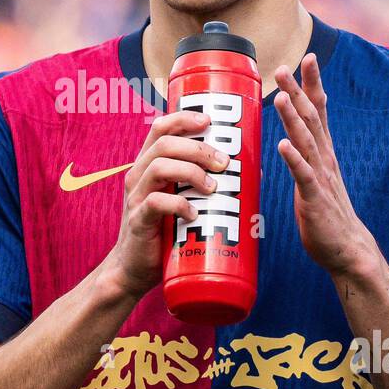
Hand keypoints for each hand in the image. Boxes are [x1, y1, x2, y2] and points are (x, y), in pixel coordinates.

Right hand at [101, 109, 230, 300]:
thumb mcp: (183, 200)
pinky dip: (179, 204)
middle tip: (223, 162)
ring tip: (213, 187)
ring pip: (159, 167)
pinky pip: (156, 203)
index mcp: (148, 165)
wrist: (133, 270)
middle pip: (164, 144)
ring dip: (191, 172)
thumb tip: (254, 171)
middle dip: (198, 148)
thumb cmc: (165, 232)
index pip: (160, 128)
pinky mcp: (138, 220)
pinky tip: (194, 213)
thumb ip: (207, 184)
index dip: (184, 118)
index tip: (210, 121)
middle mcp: (138, 176)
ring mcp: (136, 198)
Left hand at [273, 52, 379, 279]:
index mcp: (324, 152)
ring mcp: (321, 178)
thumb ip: (306, 154)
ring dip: (293, 118)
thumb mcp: (315, 176)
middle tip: (284, 67)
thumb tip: (292, 134)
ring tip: (282, 96)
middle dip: (298, 92)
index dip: (313, 85)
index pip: (318, 112)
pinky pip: (304, 176)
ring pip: (306, 142)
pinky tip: (283, 144)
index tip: (308, 58)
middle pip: (311, 119)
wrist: (347, 250)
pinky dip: (294, 159)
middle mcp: (324, 159)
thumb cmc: (328, 214)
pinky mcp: (315, 199)